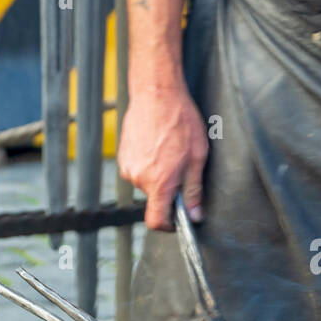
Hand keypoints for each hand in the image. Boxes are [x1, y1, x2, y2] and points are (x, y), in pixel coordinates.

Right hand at [117, 83, 208, 231]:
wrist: (156, 94)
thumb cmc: (180, 121)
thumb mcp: (197, 157)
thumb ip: (194, 190)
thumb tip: (195, 215)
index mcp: (159, 183)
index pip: (156, 221)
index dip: (168, 226)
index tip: (177, 220)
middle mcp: (139, 179)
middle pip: (154, 198)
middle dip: (168, 188)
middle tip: (181, 165)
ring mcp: (128, 167)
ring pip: (146, 183)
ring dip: (158, 173)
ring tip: (168, 149)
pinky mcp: (122, 156)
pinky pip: (138, 169)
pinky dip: (148, 163)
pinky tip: (157, 143)